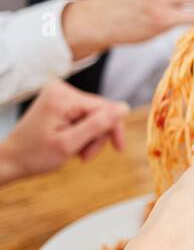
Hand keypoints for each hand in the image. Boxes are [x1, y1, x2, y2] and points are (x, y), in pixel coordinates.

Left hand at [0, 80, 128, 183]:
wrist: (11, 159)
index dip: (113, 128)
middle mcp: (61, 90)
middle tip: (86, 155)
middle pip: (100, 110)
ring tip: (78, 153)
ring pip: (94, 114)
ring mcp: (59, 94)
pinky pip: (84, 115)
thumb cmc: (35, 155)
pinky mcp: (59, 101)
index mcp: (62, 98)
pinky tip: (74, 143)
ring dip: (91, 136)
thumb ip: (98, 125)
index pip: (105, 108)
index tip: (118, 149)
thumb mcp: (69, 144)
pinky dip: (83, 132)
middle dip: (98, 135)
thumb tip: (125, 108)